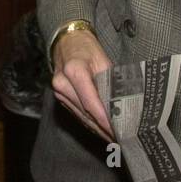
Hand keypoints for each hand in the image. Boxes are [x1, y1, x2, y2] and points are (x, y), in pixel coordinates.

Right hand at [51, 28, 113, 142]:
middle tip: (121, 140)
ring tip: (114, 139)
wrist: (66, 41)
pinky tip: (101, 130)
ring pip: (81, 116)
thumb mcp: (103, 60)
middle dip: (103, 128)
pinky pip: (77, 113)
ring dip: (97, 129)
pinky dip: (90, 122)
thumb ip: (110, 83)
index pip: (90, 102)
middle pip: (85, 113)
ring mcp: (59, 91)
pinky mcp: (60, 97)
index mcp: (74, 71)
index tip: (117, 131)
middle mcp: (62, 83)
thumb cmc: (87, 48)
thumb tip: (122, 105)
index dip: (104, 120)